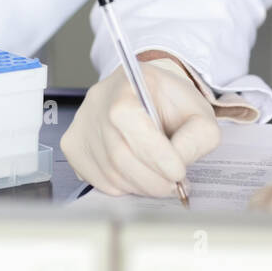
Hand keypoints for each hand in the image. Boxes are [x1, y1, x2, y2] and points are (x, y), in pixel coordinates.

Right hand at [61, 57, 219, 196]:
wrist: (149, 96)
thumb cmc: (171, 103)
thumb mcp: (198, 111)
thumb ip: (196, 137)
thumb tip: (178, 165)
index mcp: (127, 84)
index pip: (130, 120)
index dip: (156, 154)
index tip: (179, 173)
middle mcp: (97, 102)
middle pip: (119, 154)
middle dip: (152, 179)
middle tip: (173, 186)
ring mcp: (81, 125)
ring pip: (109, 172)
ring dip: (140, 185)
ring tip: (159, 181)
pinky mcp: (74, 146)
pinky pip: (97, 179)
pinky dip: (123, 186)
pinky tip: (137, 175)